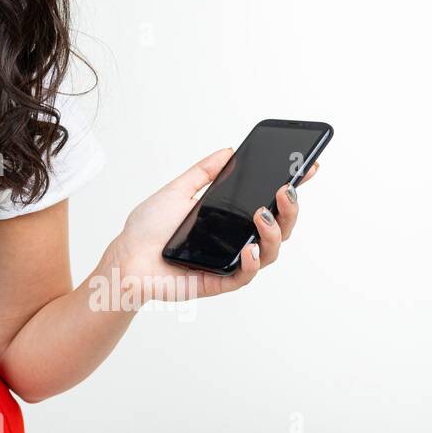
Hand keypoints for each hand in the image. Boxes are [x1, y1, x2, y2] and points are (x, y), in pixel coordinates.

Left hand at [103, 148, 319, 306]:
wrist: (125, 258)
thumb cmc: (147, 229)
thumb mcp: (177, 191)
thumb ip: (203, 172)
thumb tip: (228, 151)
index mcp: (228, 218)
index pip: (268, 203)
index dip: (290, 188)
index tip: (307, 168)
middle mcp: (234, 239)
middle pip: (278, 228)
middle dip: (290, 209)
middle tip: (285, 190)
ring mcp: (228, 261)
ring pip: (269, 253)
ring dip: (273, 233)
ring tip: (263, 214)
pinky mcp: (217, 281)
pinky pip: (243, 276)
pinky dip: (251, 262)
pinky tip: (250, 249)